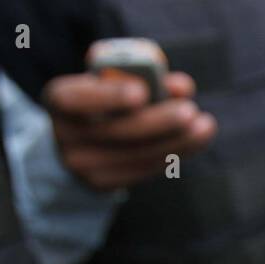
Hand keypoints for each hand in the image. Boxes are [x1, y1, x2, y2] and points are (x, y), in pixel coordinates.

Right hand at [43, 70, 217, 190]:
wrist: (77, 143)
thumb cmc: (101, 101)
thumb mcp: (111, 82)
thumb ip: (143, 77)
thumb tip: (182, 88)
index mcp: (59, 100)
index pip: (74, 98)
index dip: (107, 96)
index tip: (141, 93)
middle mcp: (65, 136)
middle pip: (116, 132)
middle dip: (158, 122)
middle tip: (190, 110)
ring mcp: (82, 166)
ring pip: (136, 155)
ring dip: (177, 141)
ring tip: (205, 125)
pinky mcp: (103, 184)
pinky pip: (143, 169)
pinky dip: (173, 154)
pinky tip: (196, 140)